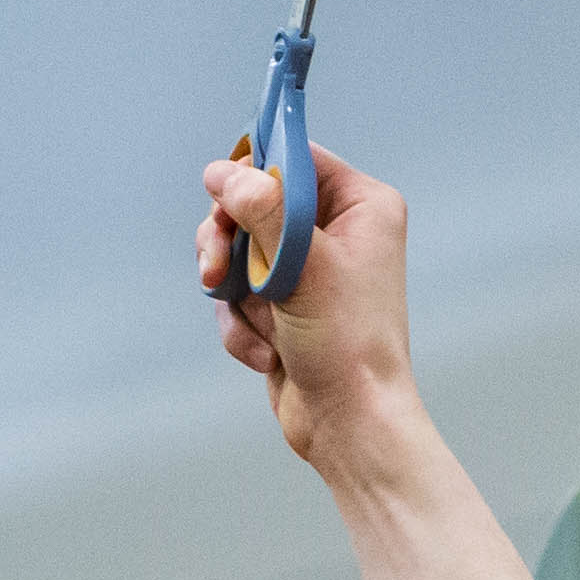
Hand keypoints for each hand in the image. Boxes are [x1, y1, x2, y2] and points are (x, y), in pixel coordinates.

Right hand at [198, 142, 416, 470]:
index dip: (251, 172)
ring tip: (255, 322)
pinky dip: (242, 325)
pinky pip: (237, 295)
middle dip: (228, 241)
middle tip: (216, 268)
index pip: (292, 156)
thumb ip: (261, 206)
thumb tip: (223, 170)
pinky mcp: (284, 307)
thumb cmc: (345, 343)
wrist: (350, 423)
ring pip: (236, 250)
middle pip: (251, 201)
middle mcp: (338, 232)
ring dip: (234, 292)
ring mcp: (308, 271)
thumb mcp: (300, 261)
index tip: (225, 196)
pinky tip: (268, 354)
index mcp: (362, 206)